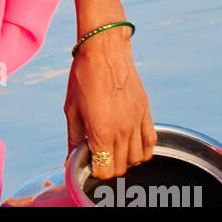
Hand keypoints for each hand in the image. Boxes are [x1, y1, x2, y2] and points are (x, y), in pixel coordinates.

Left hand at [64, 28, 156, 180]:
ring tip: (113, 147)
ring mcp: (137, 123)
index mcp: (102, 131)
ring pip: (138, 159)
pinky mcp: (146, 113)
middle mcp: (123, 131)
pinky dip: (143, 150)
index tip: (89, 162)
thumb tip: (71, 159)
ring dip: (125, 159)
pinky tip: (131, 143)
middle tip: (98, 154)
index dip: (95, 171)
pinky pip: (151, 143)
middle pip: (121, 167)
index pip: (105, 170)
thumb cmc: (83, 76)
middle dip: (108, 166)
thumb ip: (74, 138)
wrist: (104, 50)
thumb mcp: (71, 109)